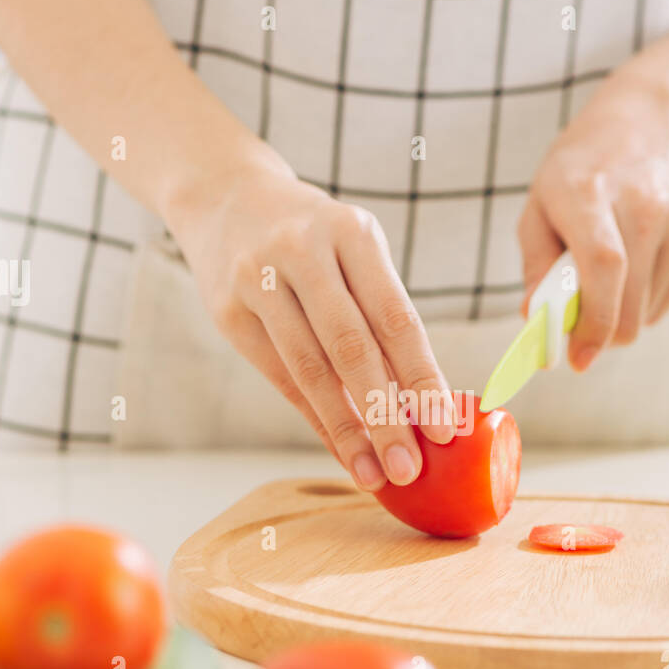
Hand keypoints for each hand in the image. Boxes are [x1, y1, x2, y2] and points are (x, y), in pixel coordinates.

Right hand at [174, 157, 455, 490]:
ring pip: (310, 370)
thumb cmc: (311, 237)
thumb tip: (423, 402)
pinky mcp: (228, 312)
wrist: (224, 195)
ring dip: (347, 429)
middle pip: (352, 348)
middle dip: (385, 416)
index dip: (422, 378)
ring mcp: (259, 280)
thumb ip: (383, 315)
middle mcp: (304, 251)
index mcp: (353, 234)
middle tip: (409, 467)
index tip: (444, 430)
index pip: (396, 318)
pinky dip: (315, 417)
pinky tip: (340, 448)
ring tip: (374, 472)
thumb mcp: (353, 250)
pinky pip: (281, 377)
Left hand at [520, 70, 668, 369]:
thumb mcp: (541, 203)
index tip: (576, 359)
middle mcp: (646, 207)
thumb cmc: (585, 168)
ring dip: (622, 310)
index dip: (592, 322)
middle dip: (601, 333)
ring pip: (647, 312)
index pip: (603, 269)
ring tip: (614, 264)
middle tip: (581, 327)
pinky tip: (641, 257)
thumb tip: (537, 321)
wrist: (654, 121)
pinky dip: (647, 296)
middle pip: (627, 306)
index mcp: (592, 194)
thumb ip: (537, 266)